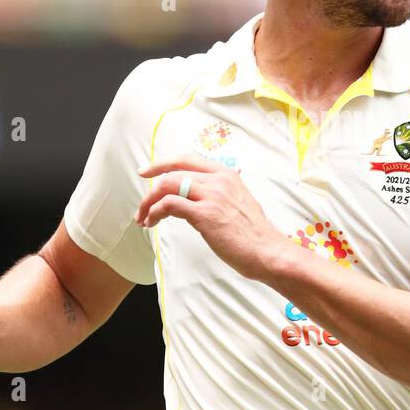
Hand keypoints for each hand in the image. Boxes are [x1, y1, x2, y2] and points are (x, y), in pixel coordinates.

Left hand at [136, 155, 292, 280]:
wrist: (267, 251)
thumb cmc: (253, 233)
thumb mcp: (238, 201)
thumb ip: (219, 193)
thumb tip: (196, 198)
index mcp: (226, 174)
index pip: (186, 159)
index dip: (161, 164)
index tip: (146, 172)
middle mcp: (218, 180)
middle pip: (172, 174)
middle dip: (151, 191)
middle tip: (142, 209)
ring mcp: (212, 195)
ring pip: (168, 186)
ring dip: (149, 203)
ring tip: (144, 219)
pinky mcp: (205, 214)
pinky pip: (170, 204)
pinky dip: (155, 212)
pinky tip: (153, 222)